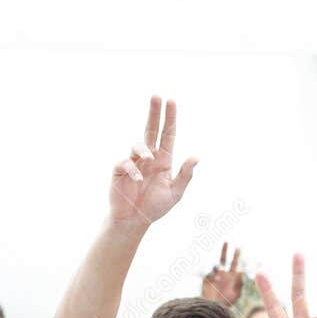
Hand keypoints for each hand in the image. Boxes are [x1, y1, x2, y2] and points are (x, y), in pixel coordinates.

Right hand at [109, 96, 198, 227]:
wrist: (134, 221)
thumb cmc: (154, 207)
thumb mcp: (175, 193)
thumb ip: (185, 175)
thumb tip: (196, 156)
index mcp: (164, 160)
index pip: (168, 134)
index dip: (170, 118)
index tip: (171, 100)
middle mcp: (149, 157)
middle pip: (151, 129)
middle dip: (154, 112)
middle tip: (156, 96)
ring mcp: (134, 162)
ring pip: (138, 145)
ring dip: (144, 149)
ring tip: (150, 159)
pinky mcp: (120, 171)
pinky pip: (125, 162)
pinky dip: (133, 169)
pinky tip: (138, 180)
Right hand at [201, 242, 245, 304]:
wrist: (213, 308)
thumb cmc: (226, 303)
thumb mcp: (236, 294)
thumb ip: (239, 283)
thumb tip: (241, 272)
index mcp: (232, 276)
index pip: (234, 263)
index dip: (236, 255)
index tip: (238, 248)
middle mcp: (223, 274)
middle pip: (224, 259)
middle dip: (225, 250)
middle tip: (226, 240)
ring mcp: (214, 276)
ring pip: (216, 266)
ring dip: (219, 268)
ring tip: (220, 274)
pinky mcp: (206, 279)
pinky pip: (210, 273)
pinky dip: (213, 275)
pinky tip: (216, 281)